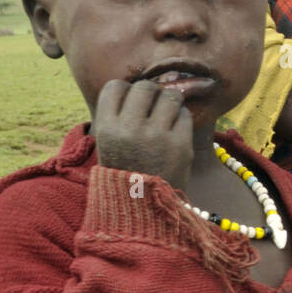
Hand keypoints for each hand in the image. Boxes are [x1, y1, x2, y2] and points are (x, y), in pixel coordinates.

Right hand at [93, 79, 194, 193]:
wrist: (141, 208)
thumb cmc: (124, 169)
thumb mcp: (109, 143)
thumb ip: (119, 115)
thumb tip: (141, 84)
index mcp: (106, 127)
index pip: (115, 86)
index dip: (125, 90)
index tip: (131, 101)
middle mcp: (130, 128)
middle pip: (144, 87)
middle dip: (150, 93)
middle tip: (152, 107)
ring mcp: (156, 135)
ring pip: (169, 95)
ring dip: (169, 102)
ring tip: (166, 115)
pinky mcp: (180, 143)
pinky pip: (185, 114)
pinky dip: (181, 118)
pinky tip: (174, 130)